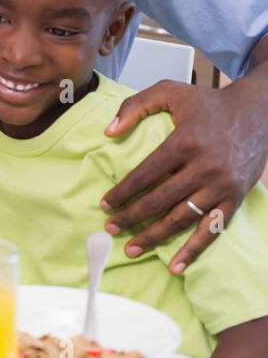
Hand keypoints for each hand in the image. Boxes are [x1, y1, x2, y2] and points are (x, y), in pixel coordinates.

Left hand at [103, 76, 267, 272]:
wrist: (258, 110)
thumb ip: (134, 106)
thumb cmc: (209, 102)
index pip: (145, 174)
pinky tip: (176, 266)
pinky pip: (212, 229)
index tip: (105, 203)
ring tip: (132, 247)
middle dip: (131, 217)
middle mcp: (204, 167)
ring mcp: (222, 185)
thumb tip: (108, 132)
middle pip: (160, 200)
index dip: (122, 191)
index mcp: (185, 142)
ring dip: (155, 236)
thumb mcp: (169, 91)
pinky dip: (194, 250)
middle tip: (110, 228)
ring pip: (182, 218)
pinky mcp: (236, 198)